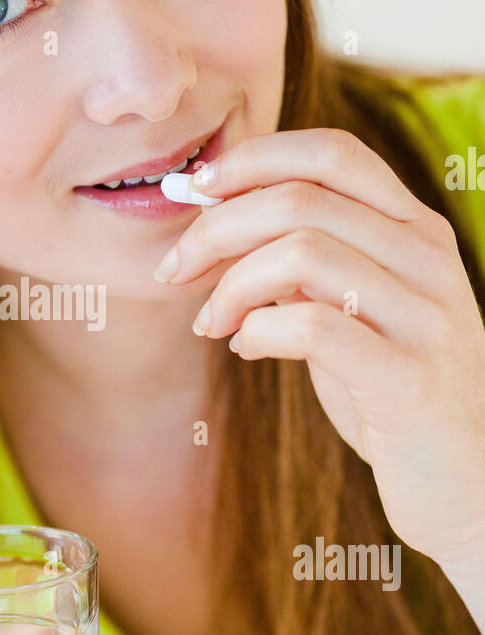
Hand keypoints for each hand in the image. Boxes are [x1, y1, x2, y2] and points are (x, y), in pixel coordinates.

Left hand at [154, 127, 484, 581]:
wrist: (470, 481)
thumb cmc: (394, 391)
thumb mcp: (355, 309)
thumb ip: (305, 261)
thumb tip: (214, 218)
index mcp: (416, 229)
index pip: (332, 153)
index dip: (252, 160)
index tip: (196, 190)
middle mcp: (428, 259)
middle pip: (301, 199)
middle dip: (216, 228)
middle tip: (177, 269)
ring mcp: (426, 317)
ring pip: (302, 253)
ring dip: (231, 285)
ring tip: (212, 322)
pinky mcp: (410, 380)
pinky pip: (313, 327)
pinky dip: (258, 331)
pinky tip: (247, 349)